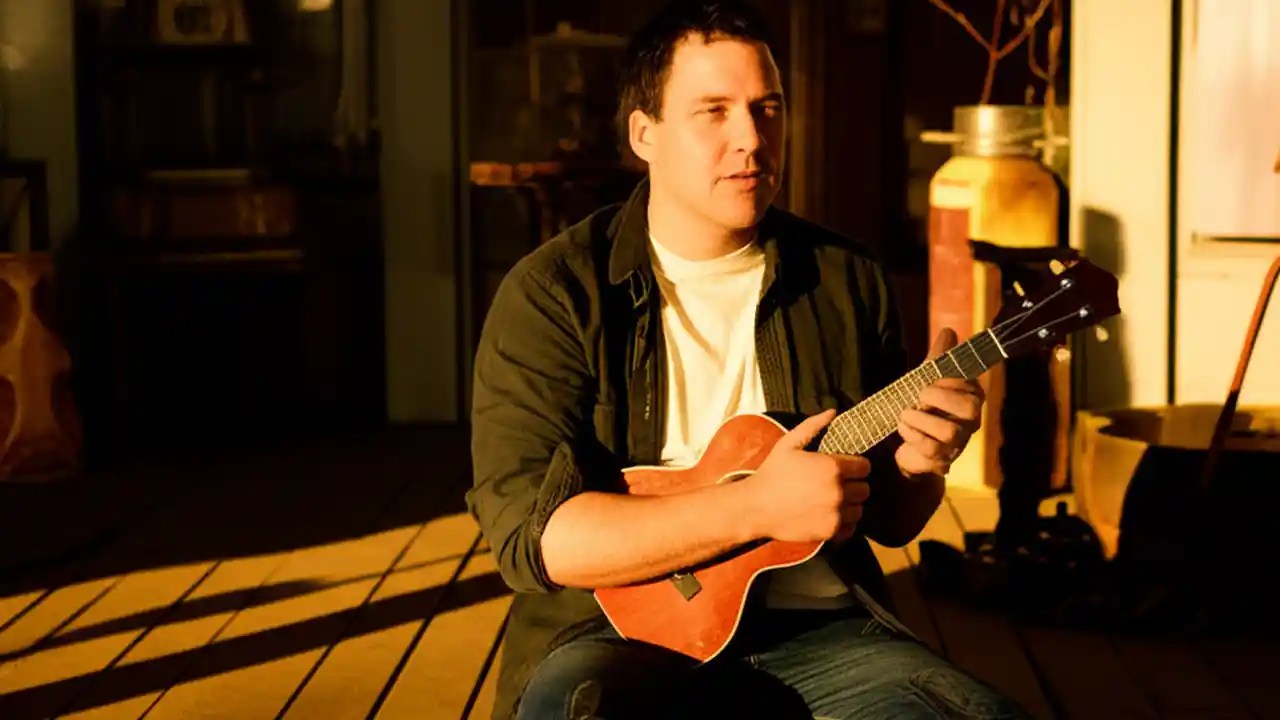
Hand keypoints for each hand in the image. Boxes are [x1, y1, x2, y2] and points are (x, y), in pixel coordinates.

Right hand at [744, 409, 870, 543]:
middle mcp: (838, 491)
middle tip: (837, 485)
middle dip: (854, 485)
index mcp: (832, 467)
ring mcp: (836, 513)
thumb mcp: (789, 444)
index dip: (855, 466)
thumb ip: (813, 426)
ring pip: (860, 508)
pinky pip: (852, 527)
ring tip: (832, 501)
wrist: (755, 507)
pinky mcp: (830, 532)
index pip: (865, 467)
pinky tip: (828, 515)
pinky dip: (844, 523)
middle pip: (865, 489)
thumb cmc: (772, 473)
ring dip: (850, 504)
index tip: (844, 469)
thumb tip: (833, 411)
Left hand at [896, 328, 983, 476]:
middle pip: (969, 407)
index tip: (927, 381)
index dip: (946, 381)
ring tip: (906, 415)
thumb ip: (939, 357)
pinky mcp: (943, 462)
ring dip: (920, 420)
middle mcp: (970, 421)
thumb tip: (949, 331)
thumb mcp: (928, 378)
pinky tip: (904, 429)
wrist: (910, 444)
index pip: (969, 386)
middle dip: (939, 398)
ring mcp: (958, 443)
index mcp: (971, 397)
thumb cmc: (925, 408)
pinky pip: (931, 449)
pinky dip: (912, 436)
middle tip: (920, 396)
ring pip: (948, 431)